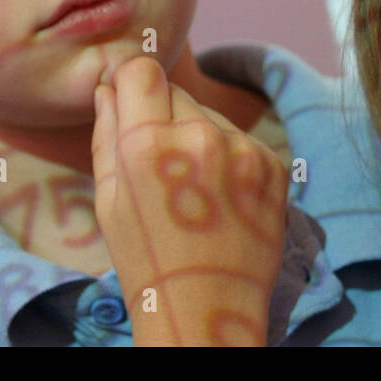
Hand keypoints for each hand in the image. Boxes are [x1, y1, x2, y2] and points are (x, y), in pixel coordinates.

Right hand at [91, 56, 288, 345]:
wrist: (208, 309)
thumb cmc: (148, 259)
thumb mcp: (108, 200)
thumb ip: (107, 133)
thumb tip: (109, 86)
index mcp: (148, 145)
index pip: (142, 70)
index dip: (133, 83)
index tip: (132, 102)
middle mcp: (200, 138)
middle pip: (177, 94)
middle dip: (165, 118)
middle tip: (162, 169)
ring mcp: (243, 150)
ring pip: (211, 116)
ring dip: (200, 139)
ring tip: (195, 192)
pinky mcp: (273, 165)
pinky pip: (241, 140)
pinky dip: (230, 159)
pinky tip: (221, 199)